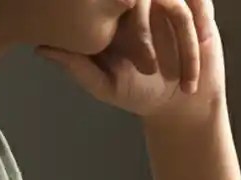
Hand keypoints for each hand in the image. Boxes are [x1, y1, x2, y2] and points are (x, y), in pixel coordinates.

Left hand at [37, 0, 223, 125]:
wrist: (183, 107)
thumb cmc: (140, 95)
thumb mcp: (105, 85)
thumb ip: (77, 67)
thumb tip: (40, 48)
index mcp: (117, 15)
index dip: (112, 0)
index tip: (120, 6)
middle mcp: (144, 6)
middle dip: (143, 3)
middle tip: (140, 18)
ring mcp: (172, 8)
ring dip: (175, 11)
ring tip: (173, 31)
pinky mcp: (200, 15)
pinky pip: (200, 3)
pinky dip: (199, 13)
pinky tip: (199, 35)